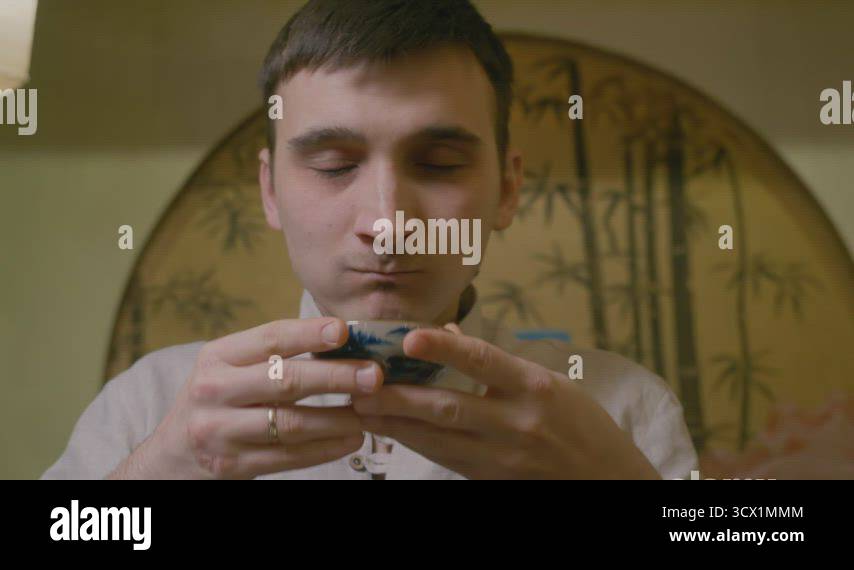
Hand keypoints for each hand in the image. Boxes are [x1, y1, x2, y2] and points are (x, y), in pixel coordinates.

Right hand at [108, 318, 382, 478]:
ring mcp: (220, 431)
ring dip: (337, 418)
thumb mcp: (230, 369)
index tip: (344, 330)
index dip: (309, 334)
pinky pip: (287, 457)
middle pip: (286, 381)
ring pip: (290, 423)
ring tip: (370, 412)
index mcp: (218, 357)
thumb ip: (274, 355)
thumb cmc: (217, 401)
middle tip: (374, 375)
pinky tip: (351, 439)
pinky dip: (324, 448)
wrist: (170, 458)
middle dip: (336, 377)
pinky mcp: (231, 466)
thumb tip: (343, 339)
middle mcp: (214, 390)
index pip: (270, 339)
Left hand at [352, 325, 659, 479]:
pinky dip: (417, 443)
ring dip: (397, 423)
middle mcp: (518, 422)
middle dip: (401, 397)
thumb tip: (447, 334)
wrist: (606, 480)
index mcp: (536, 388)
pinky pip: (446, 458)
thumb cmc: (580, 423)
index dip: (445, 348)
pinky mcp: (492, 478)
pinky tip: (393, 431)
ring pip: (440, 438)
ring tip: (363, 407)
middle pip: (450, 407)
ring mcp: (504, 456)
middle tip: (362, 384)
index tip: (410, 337)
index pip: (484, 361)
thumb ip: (498, 364)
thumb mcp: (550, 382)